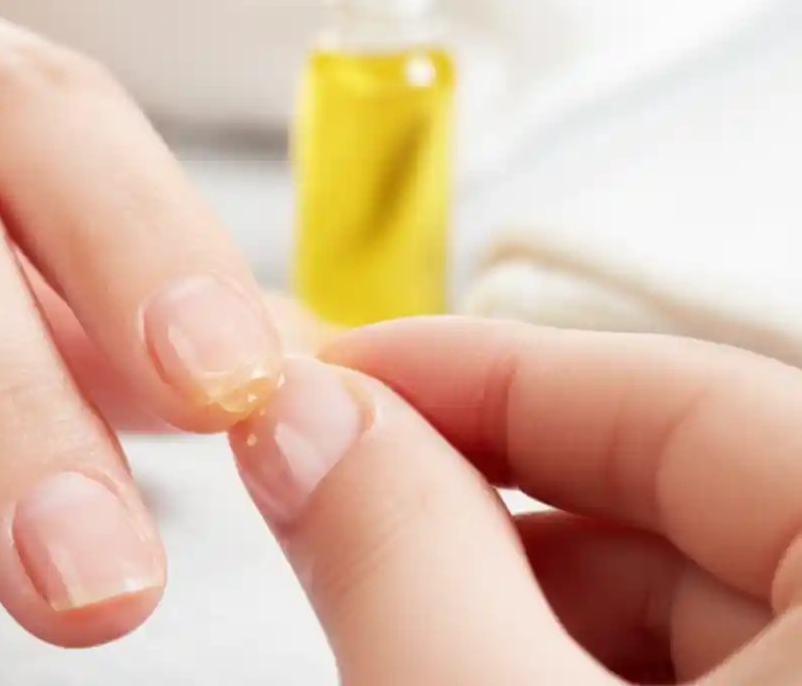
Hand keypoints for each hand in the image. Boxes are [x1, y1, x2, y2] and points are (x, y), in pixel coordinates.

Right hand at [228, 318, 801, 683]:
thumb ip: (404, 555)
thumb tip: (309, 420)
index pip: (692, 401)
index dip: (490, 375)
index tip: (348, 376)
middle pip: (688, 500)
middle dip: (491, 501)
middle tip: (342, 507)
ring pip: (695, 602)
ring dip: (523, 594)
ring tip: (403, 626)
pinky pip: (719, 680)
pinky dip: (573, 666)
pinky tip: (478, 677)